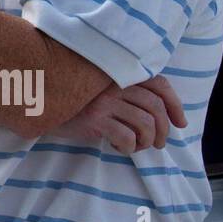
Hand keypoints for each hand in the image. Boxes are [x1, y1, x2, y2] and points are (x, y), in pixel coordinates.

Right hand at [56, 76, 186, 153]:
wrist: (41, 106)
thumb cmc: (77, 103)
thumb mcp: (103, 93)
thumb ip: (126, 94)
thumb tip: (162, 116)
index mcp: (118, 74)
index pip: (159, 83)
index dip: (175, 104)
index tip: (180, 123)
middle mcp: (113, 83)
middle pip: (155, 107)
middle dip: (163, 130)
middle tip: (158, 144)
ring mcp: (104, 100)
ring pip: (145, 123)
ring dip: (148, 141)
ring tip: (138, 146)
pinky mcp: (95, 118)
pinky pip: (127, 136)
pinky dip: (130, 147)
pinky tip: (119, 147)